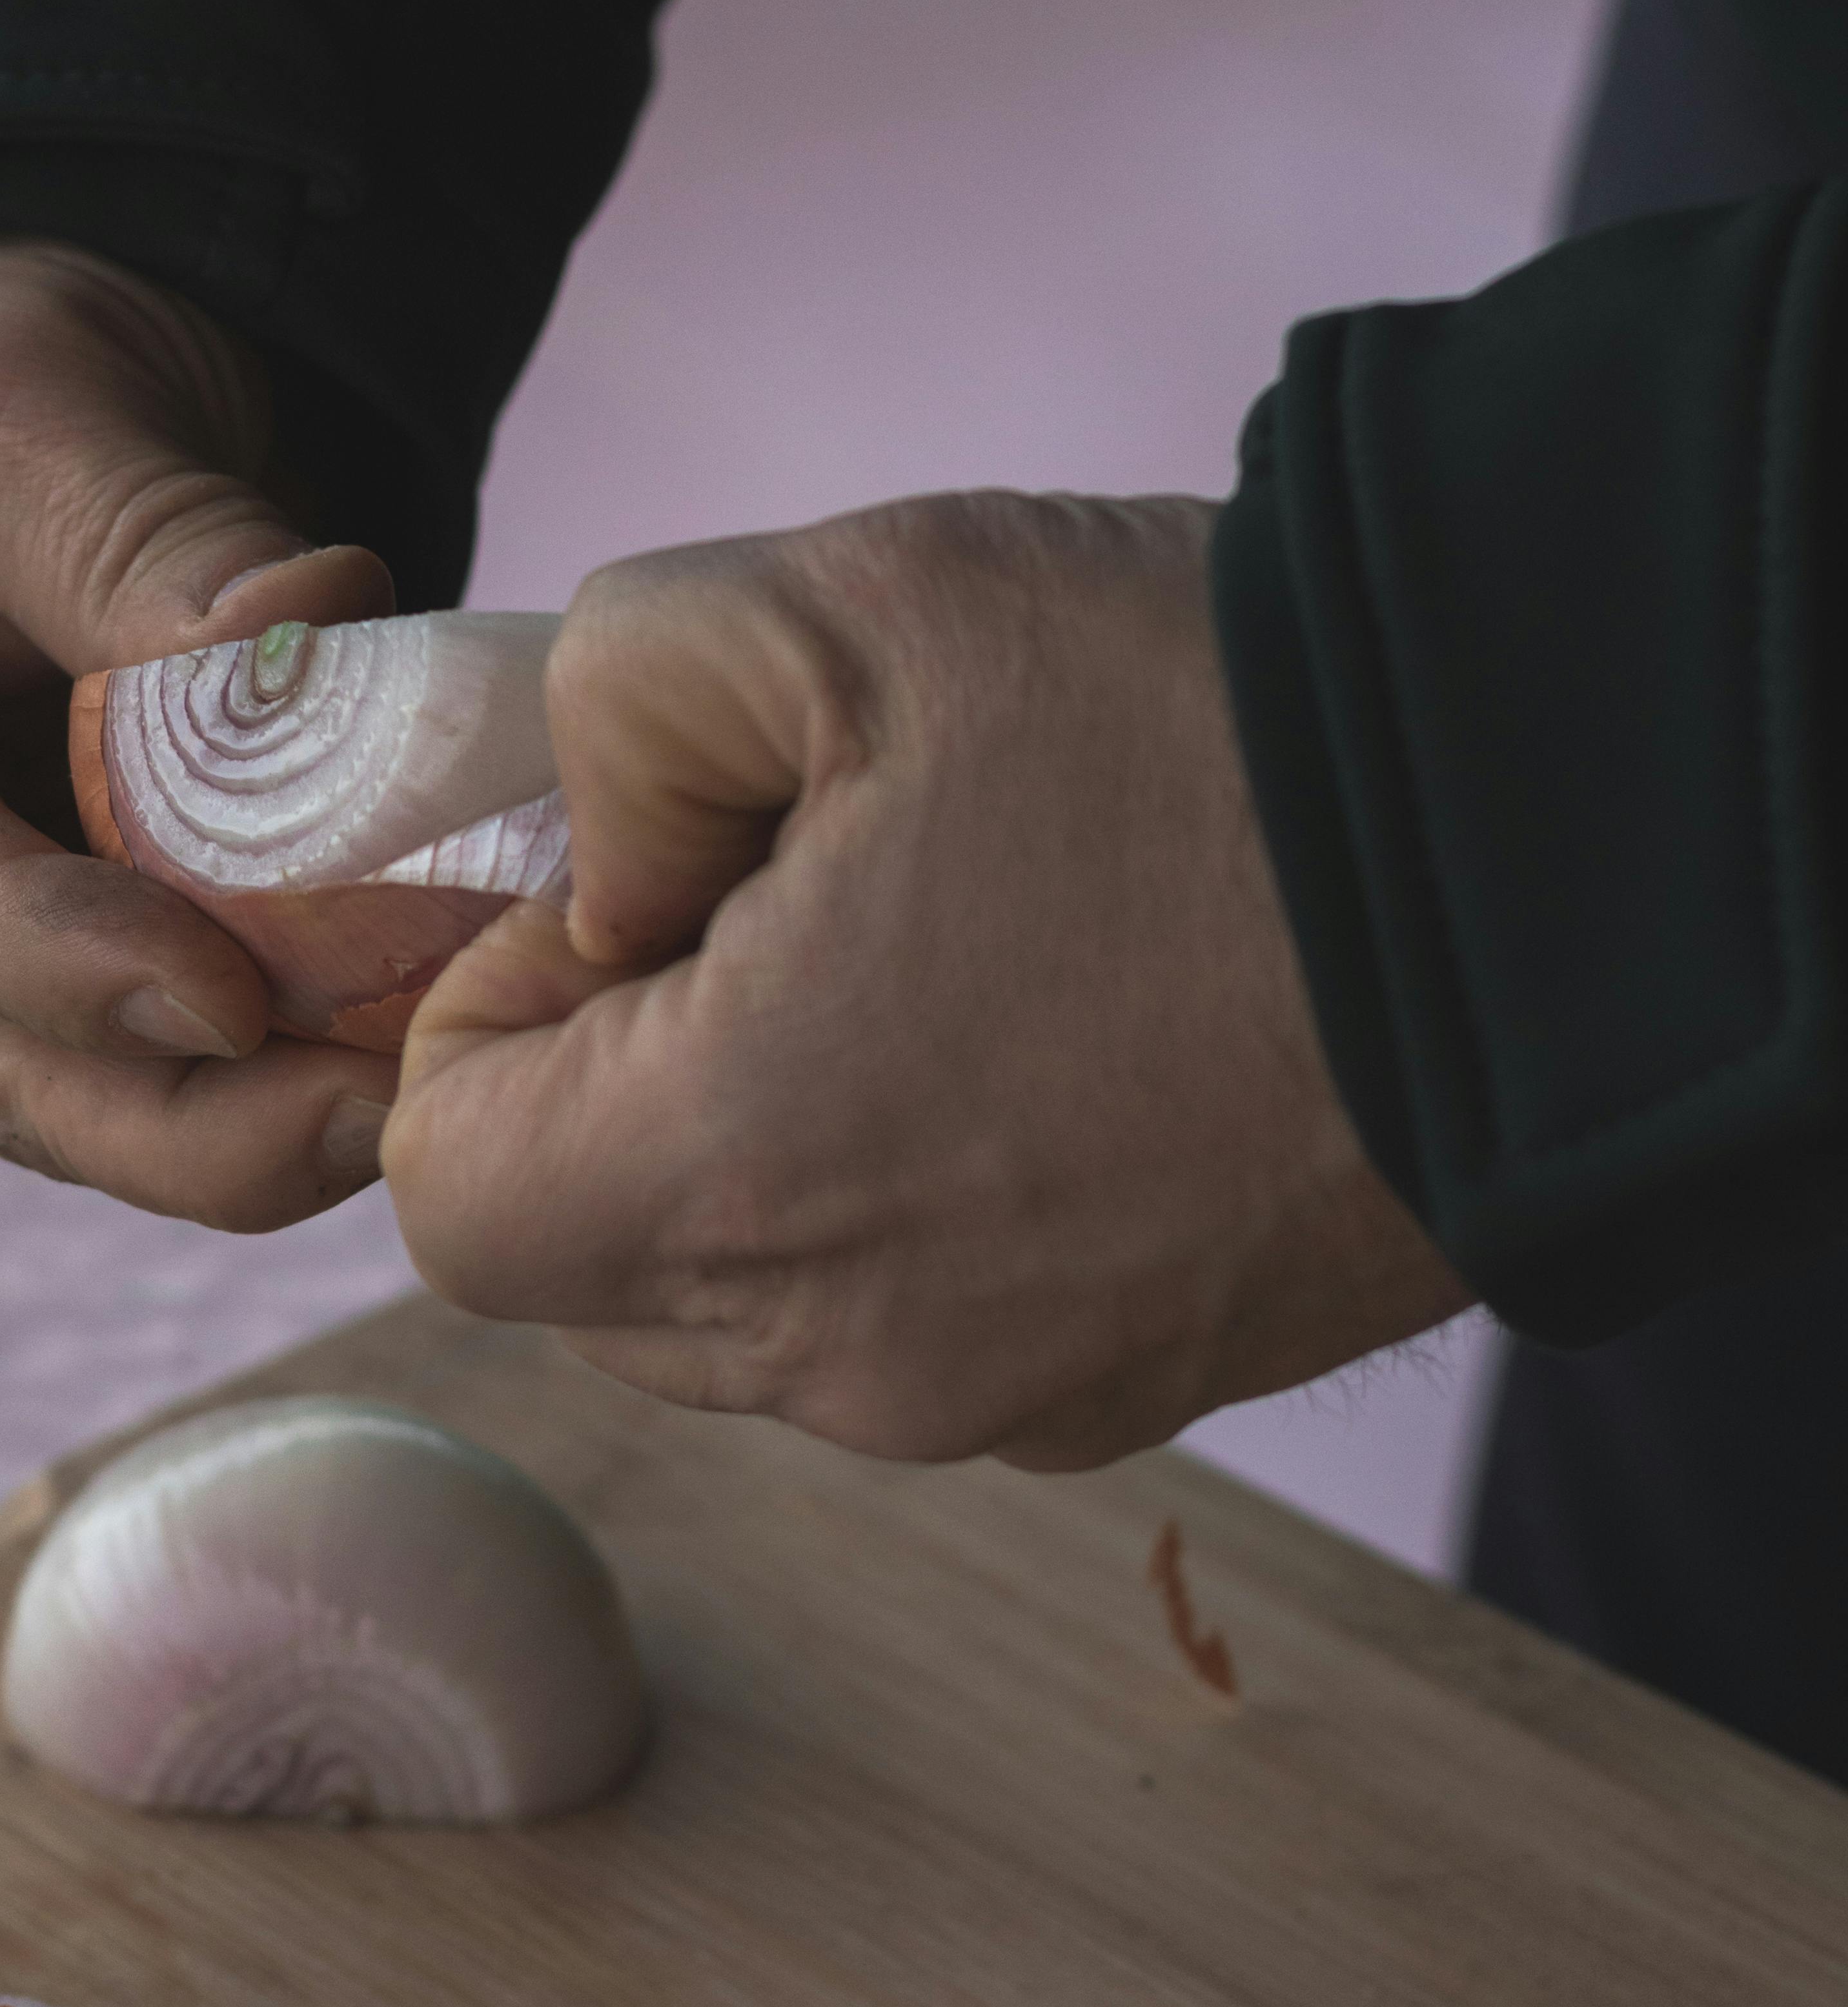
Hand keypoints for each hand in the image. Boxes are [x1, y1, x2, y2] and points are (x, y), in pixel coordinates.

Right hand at [0, 244, 398, 1224]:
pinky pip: (175, 1065)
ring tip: (435, 1087)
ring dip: (267, 1120)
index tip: (224, 1003)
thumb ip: (140, 541)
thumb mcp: (9, 394)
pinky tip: (430, 1038)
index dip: (56, 966)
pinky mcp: (56, 982)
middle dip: (191, 1124)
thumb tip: (305, 640)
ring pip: (99, 1105)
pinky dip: (299, 1066)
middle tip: (381, 1116)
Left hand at [382, 492, 1463, 1464]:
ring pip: (749, 1306)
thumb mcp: (834, 606)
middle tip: (786, 904)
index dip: (499, 1022)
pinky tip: (1048, 1035)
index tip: (648, 896)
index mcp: (743, 1183)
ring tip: (935, 957)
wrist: (1555, 861)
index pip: (452, 1189)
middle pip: (586, 1265)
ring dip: (767, 1146)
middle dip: (620, 1086)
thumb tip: (599, 873)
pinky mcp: (1128, 1391)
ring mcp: (1003, 1399)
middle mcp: (853, 1353)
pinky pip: (917, 1323)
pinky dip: (919, 1199)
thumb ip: (608, 715)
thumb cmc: (1197, 727)